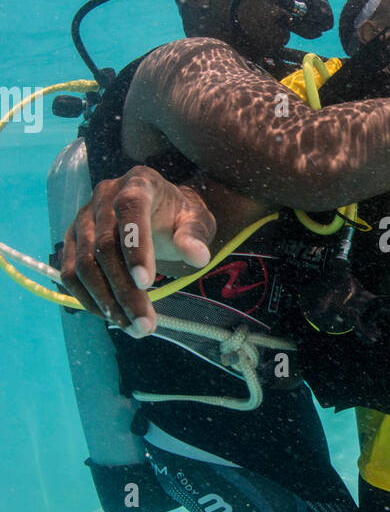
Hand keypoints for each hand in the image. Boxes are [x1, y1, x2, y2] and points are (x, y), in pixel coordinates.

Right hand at [60, 166, 215, 335]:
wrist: (158, 211)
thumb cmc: (177, 216)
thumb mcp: (196, 221)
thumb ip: (195, 236)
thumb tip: (197, 257)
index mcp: (138, 184)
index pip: (130, 209)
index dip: (135, 246)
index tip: (147, 283)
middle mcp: (104, 197)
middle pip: (104, 246)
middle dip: (124, 290)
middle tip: (145, 324)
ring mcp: (84, 219)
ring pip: (85, 265)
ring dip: (106, 302)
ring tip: (133, 327)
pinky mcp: (73, 241)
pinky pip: (71, 274)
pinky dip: (88, 299)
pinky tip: (112, 317)